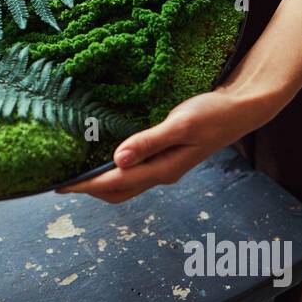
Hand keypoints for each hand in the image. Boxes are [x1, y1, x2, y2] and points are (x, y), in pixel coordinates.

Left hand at [58, 85, 281, 203]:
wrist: (242, 109)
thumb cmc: (213, 113)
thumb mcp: (181, 124)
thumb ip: (149, 141)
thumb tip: (118, 159)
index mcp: (163, 169)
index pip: (114, 183)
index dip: (85, 185)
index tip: (59, 184)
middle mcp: (161, 174)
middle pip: (117, 192)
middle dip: (88, 189)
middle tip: (60, 179)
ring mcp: (165, 167)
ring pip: (125, 184)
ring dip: (100, 182)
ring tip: (75, 171)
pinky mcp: (167, 157)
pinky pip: (134, 172)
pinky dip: (115, 170)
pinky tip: (105, 156)